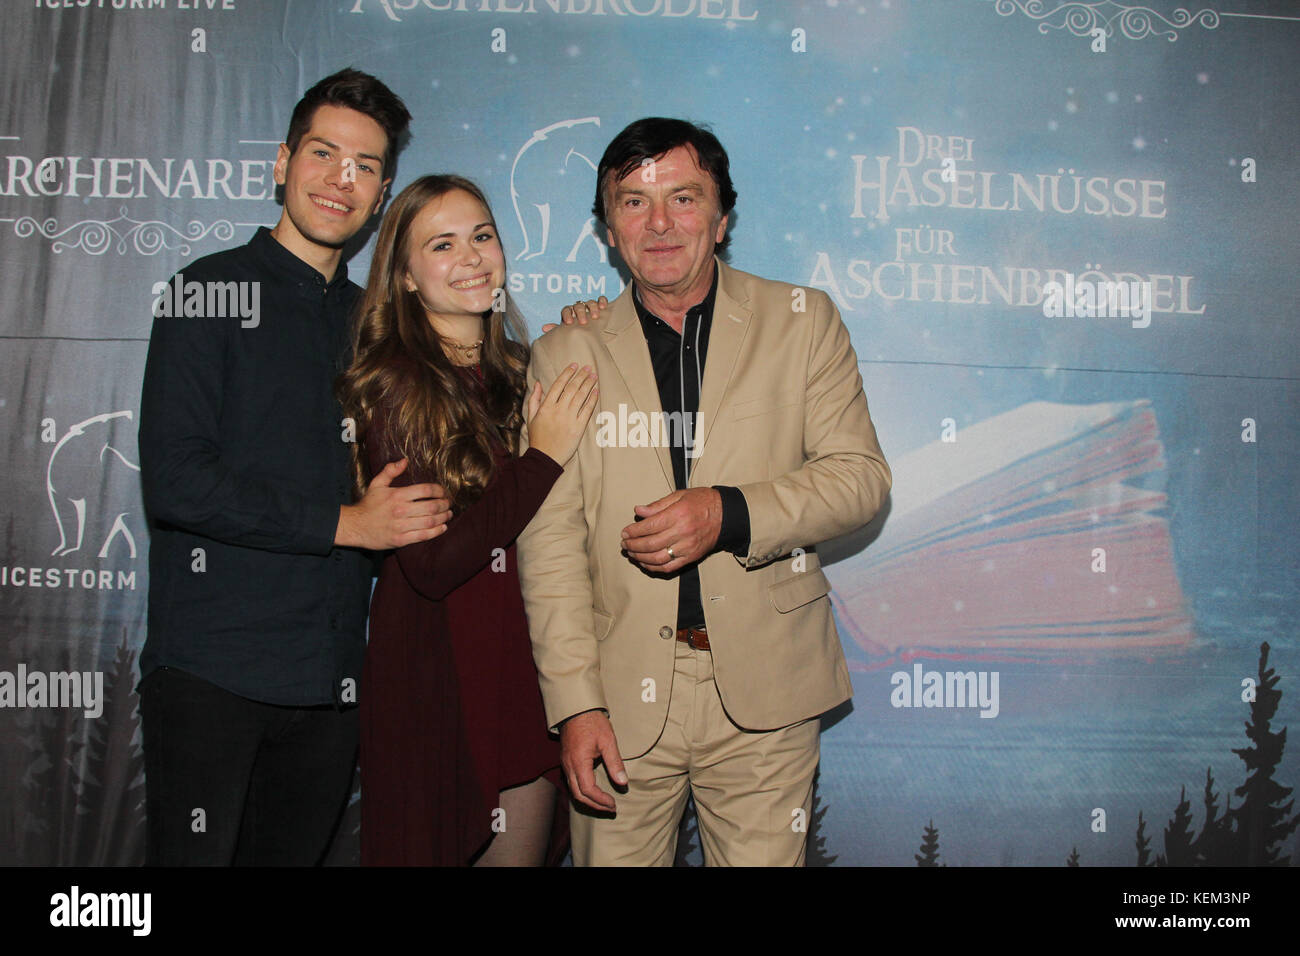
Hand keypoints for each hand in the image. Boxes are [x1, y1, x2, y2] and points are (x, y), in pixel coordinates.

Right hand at [335, 458, 451, 549]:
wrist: (354, 526)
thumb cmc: (367, 505)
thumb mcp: (376, 484)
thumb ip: (390, 471)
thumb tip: (404, 460)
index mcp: (397, 495)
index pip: (426, 490)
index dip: (439, 490)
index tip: (443, 492)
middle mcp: (400, 510)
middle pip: (432, 506)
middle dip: (445, 504)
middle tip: (449, 504)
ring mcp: (401, 526)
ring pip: (430, 521)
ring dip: (444, 518)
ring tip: (448, 514)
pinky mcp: (400, 540)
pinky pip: (424, 536)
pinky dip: (436, 531)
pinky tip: (443, 527)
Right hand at [524, 363, 598, 465]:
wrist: (545, 458)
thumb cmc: (537, 438)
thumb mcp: (531, 417)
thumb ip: (535, 399)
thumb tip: (538, 383)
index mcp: (546, 406)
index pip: (558, 384)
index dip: (567, 373)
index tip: (574, 365)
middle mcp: (558, 410)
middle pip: (572, 388)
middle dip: (581, 376)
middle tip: (588, 367)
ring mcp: (569, 418)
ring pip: (581, 396)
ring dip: (588, 384)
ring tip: (594, 376)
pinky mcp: (578, 428)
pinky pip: (587, 410)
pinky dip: (592, 399)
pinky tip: (596, 391)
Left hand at [541, 296, 609, 333]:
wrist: (589, 333)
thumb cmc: (575, 332)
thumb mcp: (567, 332)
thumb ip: (557, 329)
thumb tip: (544, 328)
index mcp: (569, 313)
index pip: (566, 310)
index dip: (567, 315)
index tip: (569, 323)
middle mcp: (579, 308)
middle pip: (578, 306)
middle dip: (580, 313)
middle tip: (583, 322)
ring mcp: (589, 306)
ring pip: (590, 302)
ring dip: (592, 308)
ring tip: (595, 316)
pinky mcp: (600, 306)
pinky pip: (601, 299)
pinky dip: (602, 301)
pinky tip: (603, 307)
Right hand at [560, 710, 627, 811]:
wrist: (576, 708)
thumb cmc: (592, 722)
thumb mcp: (608, 741)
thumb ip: (615, 763)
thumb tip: (623, 783)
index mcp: (579, 762)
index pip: (588, 790)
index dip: (601, 800)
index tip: (614, 804)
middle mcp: (569, 766)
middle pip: (578, 795)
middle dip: (595, 805)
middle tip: (611, 808)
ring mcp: (566, 764)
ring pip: (573, 790)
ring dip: (589, 800)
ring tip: (604, 803)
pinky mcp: (566, 761)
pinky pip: (572, 782)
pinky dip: (583, 792)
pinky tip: (594, 791)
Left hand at [620, 488, 722, 573]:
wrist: (727, 515)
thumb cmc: (702, 502)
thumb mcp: (679, 495)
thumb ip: (658, 505)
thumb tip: (639, 511)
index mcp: (678, 514)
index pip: (649, 526)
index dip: (633, 531)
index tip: (625, 532)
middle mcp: (682, 532)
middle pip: (650, 543)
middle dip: (633, 545)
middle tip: (624, 544)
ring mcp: (687, 547)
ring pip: (657, 558)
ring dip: (640, 558)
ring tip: (632, 553)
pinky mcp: (691, 557)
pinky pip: (669, 567)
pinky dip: (654, 567)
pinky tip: (645, 563)